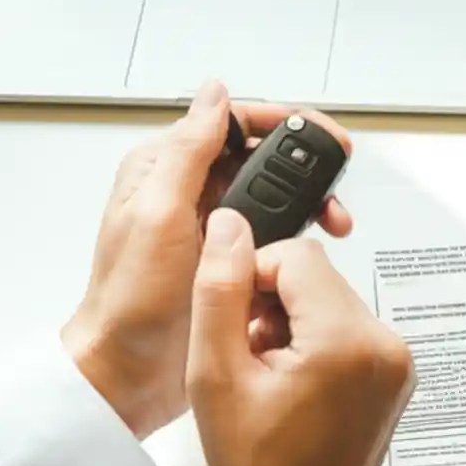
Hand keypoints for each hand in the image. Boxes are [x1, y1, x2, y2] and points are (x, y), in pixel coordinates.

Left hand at [61, 80, 354, 439]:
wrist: (127, 372)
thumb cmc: (130, 300)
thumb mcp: (160, 214)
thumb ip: (189, 151)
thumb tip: (214, 93)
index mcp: (165, 170)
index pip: (233, 123)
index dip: (283, 123)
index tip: (321, 135)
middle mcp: (187, 192)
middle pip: (260, 155)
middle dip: (306, 164)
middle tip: (338, 177)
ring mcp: (209, 226)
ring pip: (272, 193)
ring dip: (309, 201)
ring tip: (333, 219)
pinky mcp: (226, 257)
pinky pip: (273, 231)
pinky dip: (299, 233)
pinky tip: (312, 246)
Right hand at [187, 210, 414, 465]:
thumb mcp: (217, 375)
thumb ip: (220, 291)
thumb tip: (229, 229)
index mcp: (348, 341)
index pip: (298, 255)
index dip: (254, 276)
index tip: (234, 316)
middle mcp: (385, 345)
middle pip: (318, 277)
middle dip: (273, 304)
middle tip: (248, 354)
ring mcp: (396, 361)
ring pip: (332, 301)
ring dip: (293, 323)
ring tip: (269, 373)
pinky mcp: (395, 373)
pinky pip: (350, 328)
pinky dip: (317, 341)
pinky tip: (293, 381)